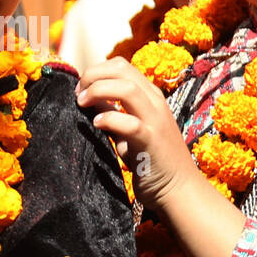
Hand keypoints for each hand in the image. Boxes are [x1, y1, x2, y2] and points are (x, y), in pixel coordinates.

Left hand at [75, 57, 197, 207]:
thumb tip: (89, 96)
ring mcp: (156, 121)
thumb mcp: (129, 130)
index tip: (81, 88)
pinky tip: (96, 124)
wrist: (179, 190)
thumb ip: (113, 111)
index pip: (121, 66)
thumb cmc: (151, 160)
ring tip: (82, 104)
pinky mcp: (151, 142)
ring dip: (98, 91)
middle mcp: (155, 103)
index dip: (96, 71)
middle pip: (122, 70)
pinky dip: (109, 119)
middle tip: (78, 94)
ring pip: (128, 89)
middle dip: (94, 76)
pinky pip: (130, 123)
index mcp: (150, 97)